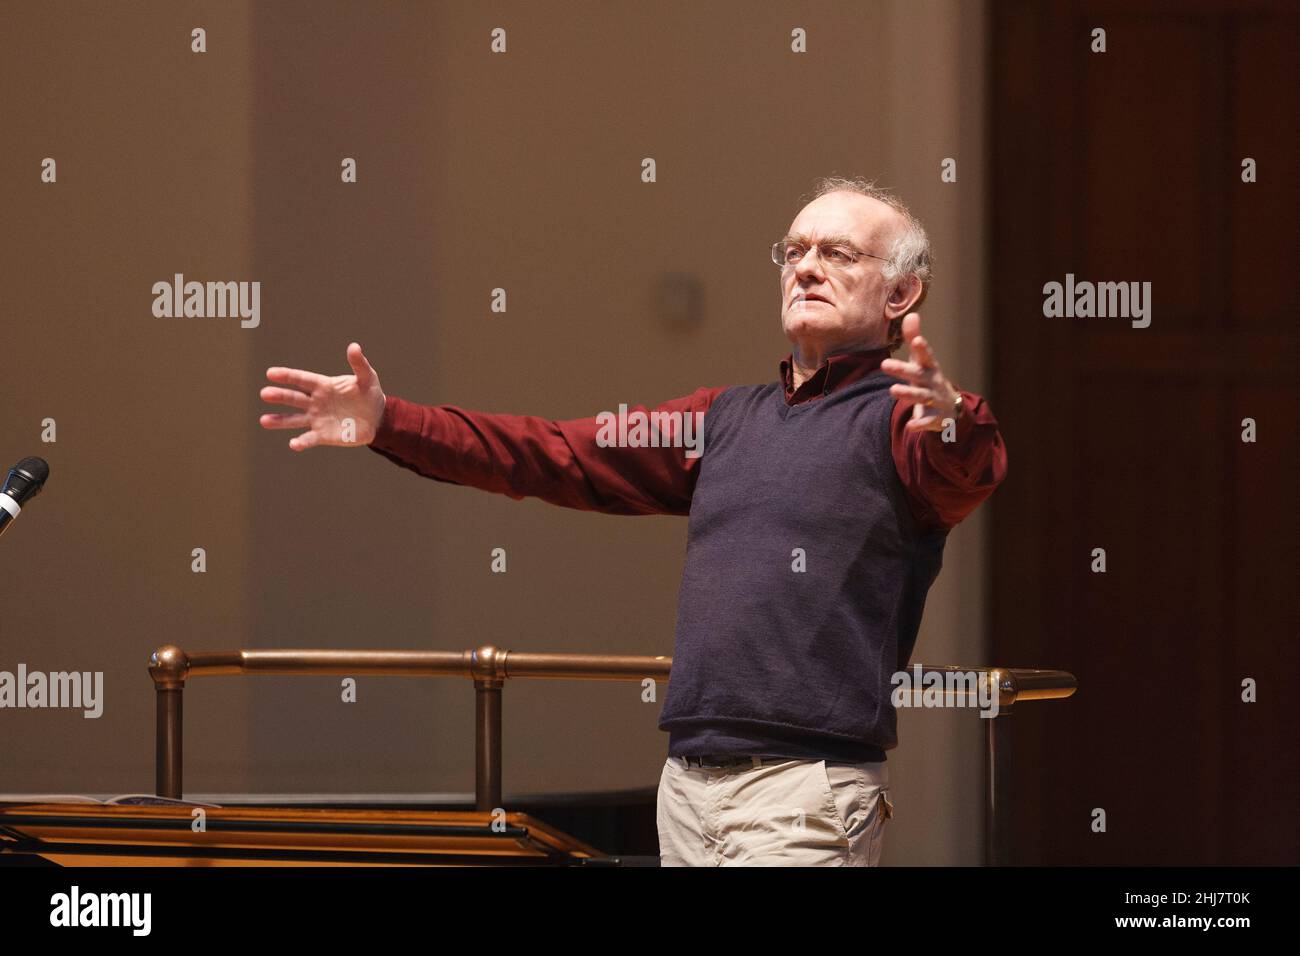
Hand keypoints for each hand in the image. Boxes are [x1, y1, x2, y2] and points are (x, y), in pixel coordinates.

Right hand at [259, 342, 386, 450]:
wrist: (377, 418)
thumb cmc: (369, 394)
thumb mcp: (367, 377)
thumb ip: (359, 364)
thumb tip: (354, 346)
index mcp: (323, 385)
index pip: (302, 379)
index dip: (287, 376)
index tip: (270, 373)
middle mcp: (316, 402)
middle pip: (294, 398)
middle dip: (280, 396)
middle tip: (265, 394)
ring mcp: (317, 419)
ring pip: (295, 420)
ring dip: (280, 420)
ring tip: (264, 421)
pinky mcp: (323, 435)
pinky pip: (309, 439)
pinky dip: (301, 442)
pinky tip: (293, 444)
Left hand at [880, 313, 960, 432]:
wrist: (951, 409)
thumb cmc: (930, 379)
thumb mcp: (922, 361)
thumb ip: (914, 340)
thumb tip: (911, 314)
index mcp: (930, 368)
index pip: (926, 356)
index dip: (922, 349)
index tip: (917, 340)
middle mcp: (934, 383)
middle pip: (918, 376)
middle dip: (903, 371)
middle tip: (884, 364)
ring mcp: (937, 400)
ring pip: (923, 397)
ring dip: (908, 394)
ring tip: (892, 391)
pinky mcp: (936, 418)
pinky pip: (928, 422)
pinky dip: (920, 424)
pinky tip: (910, 426)